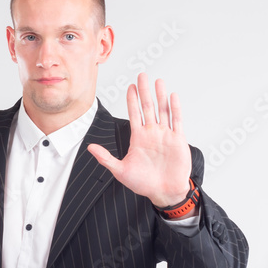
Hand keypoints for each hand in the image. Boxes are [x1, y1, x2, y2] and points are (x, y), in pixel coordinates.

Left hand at [87, 73, 191, 207]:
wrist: (164, 193)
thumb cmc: (144, 184)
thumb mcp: (120, 171)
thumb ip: (105, 158)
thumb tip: (89, 147)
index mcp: (138, 137)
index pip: (134, 113)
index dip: (132, 100)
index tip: (130, 86)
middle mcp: (152, 133)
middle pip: (148, 107)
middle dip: (145, 91)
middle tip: (142, 75)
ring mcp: (165, 135)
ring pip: (163, 110)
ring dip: (160, 96)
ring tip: (157, 81)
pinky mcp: (178, 140)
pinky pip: (177, 121)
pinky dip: (175, 108)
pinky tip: (172, 96)